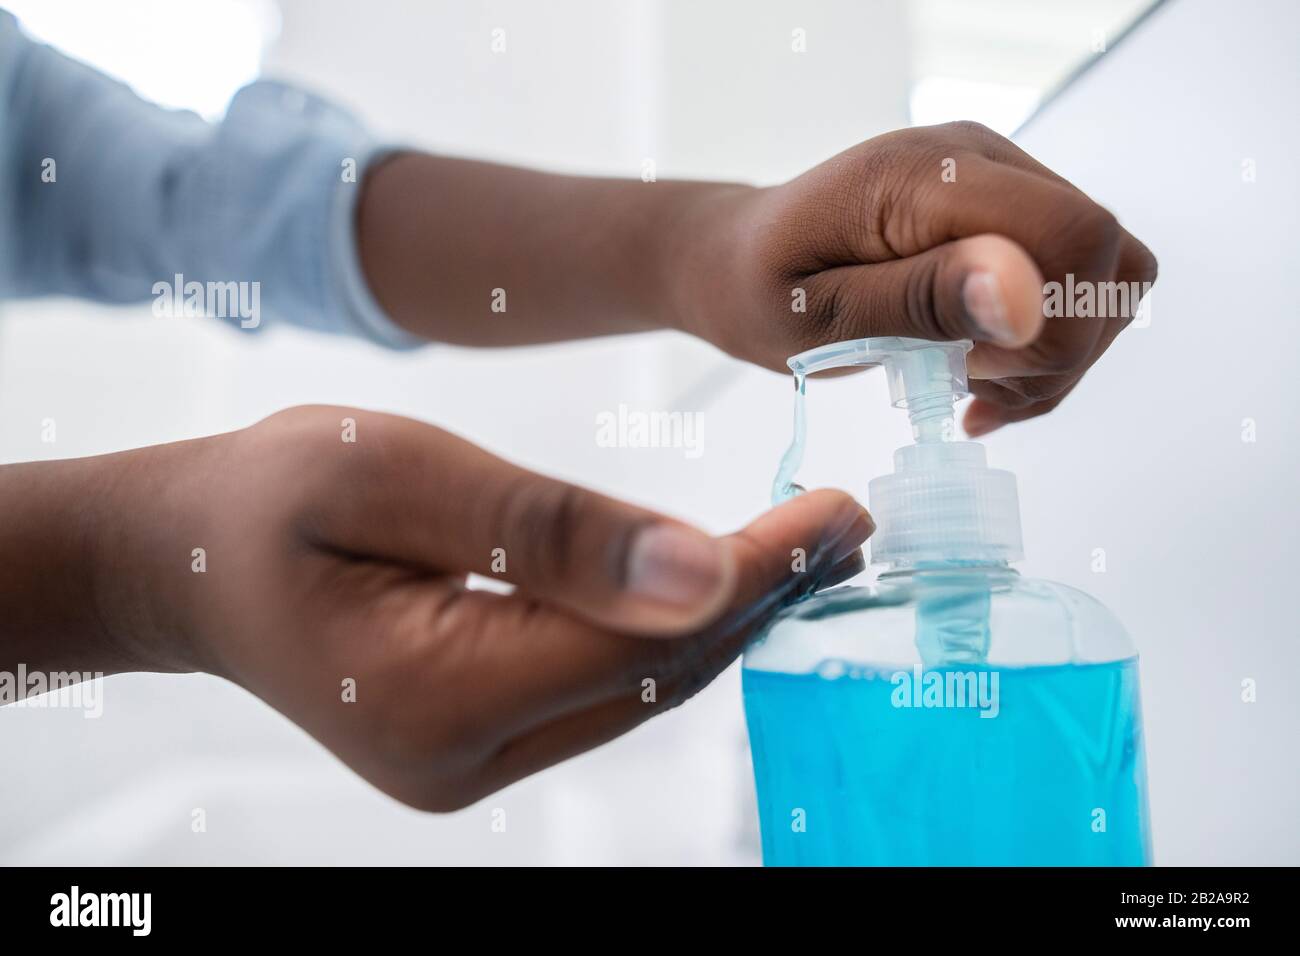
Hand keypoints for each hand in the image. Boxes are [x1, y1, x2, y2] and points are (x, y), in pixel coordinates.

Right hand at [82, 407, 870, 809]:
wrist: (186, 560)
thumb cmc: (271, 497)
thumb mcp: (398, 472)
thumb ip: (547, 529)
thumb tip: (703, 567)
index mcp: (433, 695)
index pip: (641, 644)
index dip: (752, 577)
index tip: (833, 512)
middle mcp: (459, 759)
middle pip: (654, 679)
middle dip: (761, 598)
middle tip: (846, 522)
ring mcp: (466, 765)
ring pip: (637, 690)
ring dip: (727, 617)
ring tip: (809, 547)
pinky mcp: (473, 745)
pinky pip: (600, 691)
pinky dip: (666, 633)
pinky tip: (716, 581)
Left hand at [674, 122, 1157, 434]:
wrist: (742, 261)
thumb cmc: (764, 292)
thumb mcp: (822, 317)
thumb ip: (921, 299)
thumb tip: (1024, 296)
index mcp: (928, 175)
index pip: (1074, 234)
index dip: (1057, 325)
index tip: (978, 374)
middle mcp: (980, 158)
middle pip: (1105, 258)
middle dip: (1055, 351)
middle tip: (965, 388)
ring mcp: (1000, 179)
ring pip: (1105, 276)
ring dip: (1053, 357)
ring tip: (969, 386)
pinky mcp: (1005, 212)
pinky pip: (1075, 284)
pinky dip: (1044, 349)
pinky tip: (981, 379)